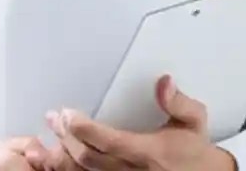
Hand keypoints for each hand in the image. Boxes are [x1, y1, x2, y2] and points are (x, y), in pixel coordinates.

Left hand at [42, 75, 236, 170]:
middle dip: (67, 137)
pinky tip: (59, 158)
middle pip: (88, 158)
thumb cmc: (194, 151)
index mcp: (149, 153)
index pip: (107, 141)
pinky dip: (70, 169)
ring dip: (62, 156)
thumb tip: (164, 83)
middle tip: (55, 119)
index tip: (67, 114)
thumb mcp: (194, 121)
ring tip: (51, 137)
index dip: (82, 127)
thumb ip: (178, 101)